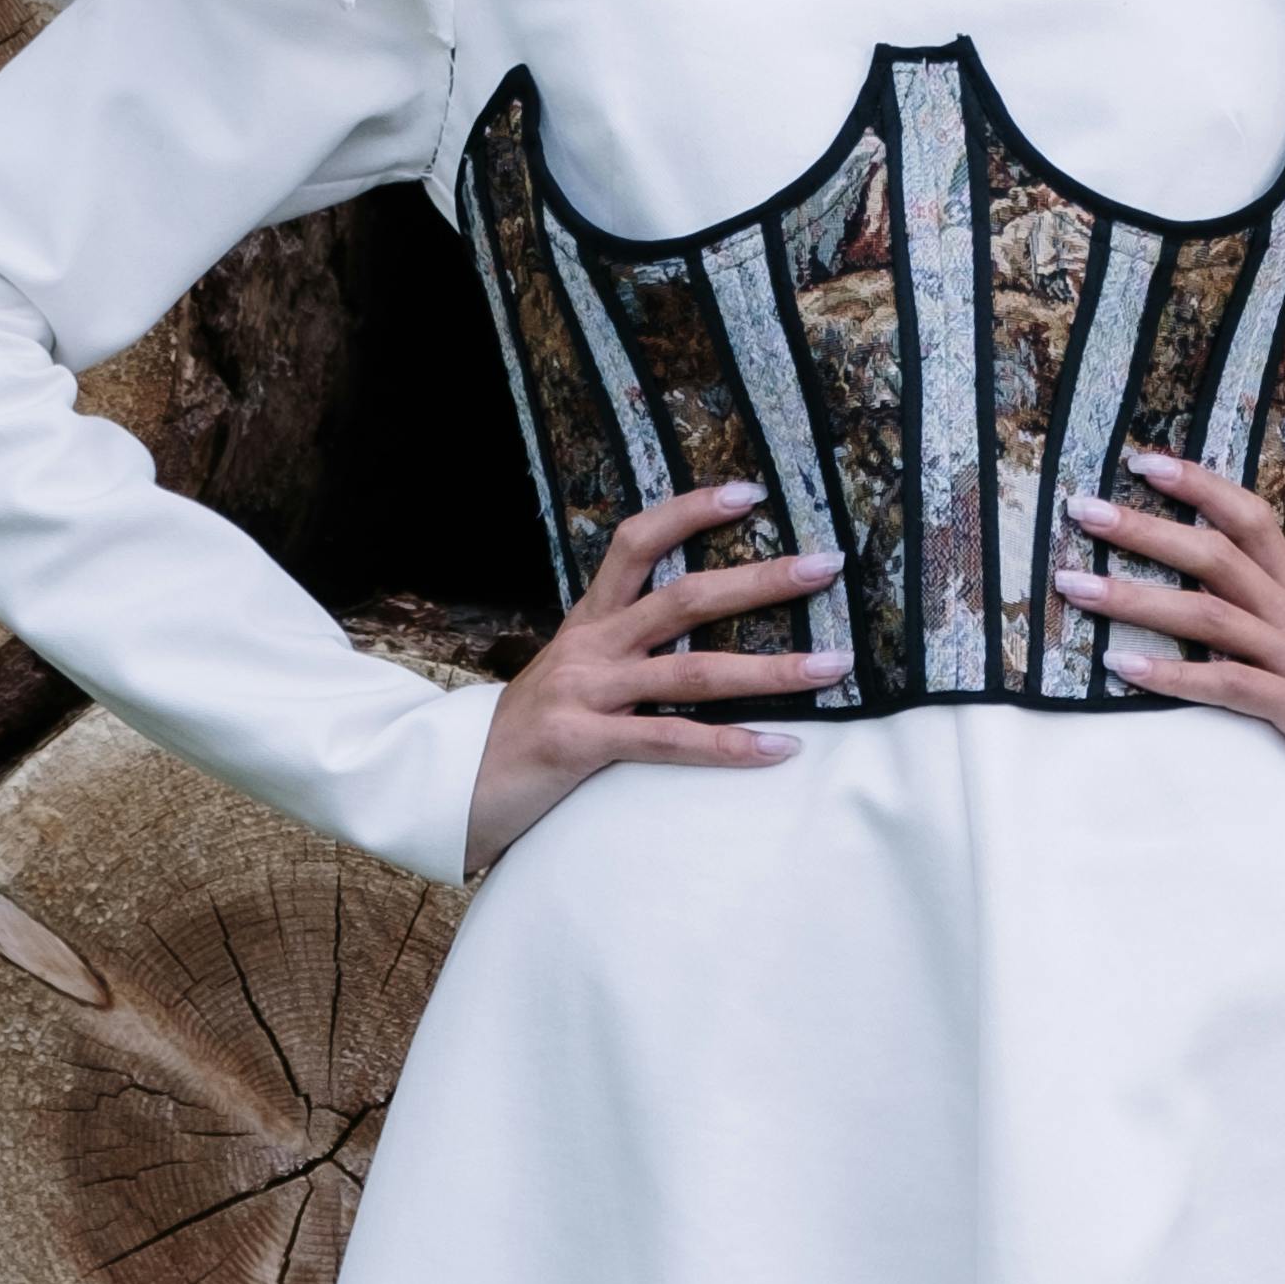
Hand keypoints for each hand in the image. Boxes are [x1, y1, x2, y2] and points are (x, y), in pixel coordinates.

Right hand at [462, 481, 849, 877]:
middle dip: (762, 580)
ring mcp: (585, 694)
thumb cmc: (525, 738)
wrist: (451, 790)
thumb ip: (620, 656)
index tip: (750, 492)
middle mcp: (589, 648)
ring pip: (692, 672)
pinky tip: (780, 749)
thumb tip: (690, 642)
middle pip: (684, 597)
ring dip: (771, 670)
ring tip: (833, 665)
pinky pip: (668, 741)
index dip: (689, 511)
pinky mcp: (581, 744)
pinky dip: (729, 746)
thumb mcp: (570, 679)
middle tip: (827, 565)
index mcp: (587, 623)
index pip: (636, 542)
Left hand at [1051, 447, 1284, 833]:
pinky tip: (1121, 665)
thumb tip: (1190, 590)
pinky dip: (1172, 674)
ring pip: (1213, 616)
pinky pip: (1229, 686)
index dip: (1201, 486)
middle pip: (1218, 556)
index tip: (1144, 462)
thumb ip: (1258, 617)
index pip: (1251, 520)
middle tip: (1084, 509)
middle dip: (1146, 529)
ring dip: (1137, 597)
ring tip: (1077, 586)